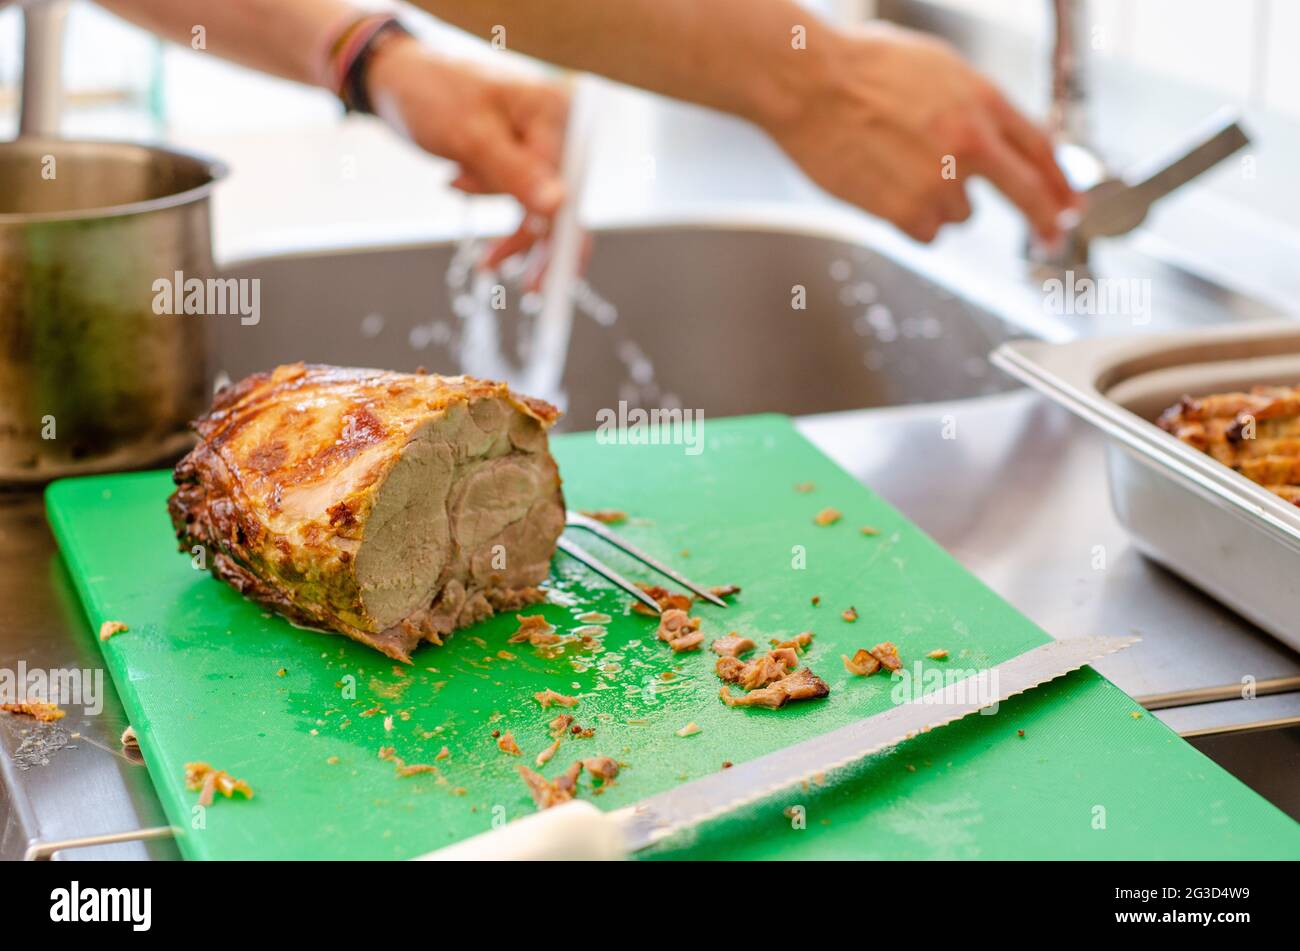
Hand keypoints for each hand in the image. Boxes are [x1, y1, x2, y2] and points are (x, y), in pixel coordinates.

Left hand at [367, 36, 569, 266]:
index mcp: (555, 112)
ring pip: (544, 202)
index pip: (565, 188)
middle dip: (543, 246)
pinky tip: (460, 186)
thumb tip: (558, 207)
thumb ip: (515, 174)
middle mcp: (559, 124)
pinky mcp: (526, 150)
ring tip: (486, 257)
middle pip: (564, 199)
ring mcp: (544, 137)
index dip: (557, 237)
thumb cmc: (432, 95)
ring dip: (514, 229)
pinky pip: (525, 192)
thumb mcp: (470, 137)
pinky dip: (497, 204)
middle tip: (533, 291)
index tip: (549, 280)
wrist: (401, 75)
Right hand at [767, 23, 1075, 242]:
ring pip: (960, 215)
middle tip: (1051, 234)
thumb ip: (970, 105)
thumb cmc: (858, 68)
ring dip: (940, 203)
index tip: (1068, 200)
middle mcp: (970, 143)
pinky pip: (925, 233)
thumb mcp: (935, 68)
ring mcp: (939, 181)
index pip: (1041, 147)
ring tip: (899, 172)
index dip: (1060, 180)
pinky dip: (909, 220)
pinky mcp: (906, 211)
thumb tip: (990, 135)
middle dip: (1045, 219)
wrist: (810, 85)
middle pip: (1026, 193)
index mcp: (982, 100)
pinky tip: (885, 190)